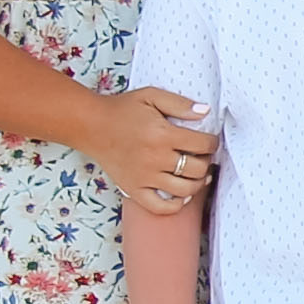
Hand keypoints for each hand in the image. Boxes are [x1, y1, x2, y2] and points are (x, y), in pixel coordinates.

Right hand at [86, 86, 217, 215]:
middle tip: (203, 156)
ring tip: (197, 174)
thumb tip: (205, 112)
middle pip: (197, 169)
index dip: (213, 143)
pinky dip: (175, 205)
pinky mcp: (133, 190)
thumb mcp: (151, 96)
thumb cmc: (122, 109)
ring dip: (198, 183)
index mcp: (162, 134)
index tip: (210, 141)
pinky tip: (181, 194)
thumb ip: (180, 104)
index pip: (202, 145)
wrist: (91, 125)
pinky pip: (160, 207)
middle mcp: (155, 158)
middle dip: (207, 162)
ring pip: (185, 190)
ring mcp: (144, 177)